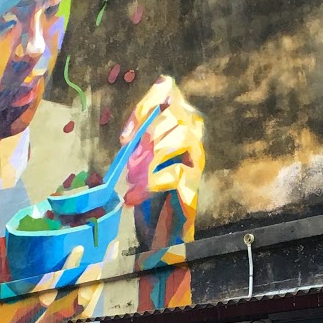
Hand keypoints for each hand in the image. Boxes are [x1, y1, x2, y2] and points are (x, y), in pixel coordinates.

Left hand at [122, 76, 204, 248]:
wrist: (161, 232)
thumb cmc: (148, 191)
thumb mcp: (136, 159)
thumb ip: (136, 141)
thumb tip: (130, 137)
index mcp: (175, 124)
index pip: (168, 90)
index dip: (147, 104)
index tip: (126, 134)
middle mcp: (192, 137)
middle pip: (176, 114)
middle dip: (148, 132)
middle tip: (129, 157)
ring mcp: (196, 160)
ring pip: (183, 137)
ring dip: (152, 153)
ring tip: (132, 176)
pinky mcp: (193, 184)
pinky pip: (177, 173)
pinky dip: (152, 182)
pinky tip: (134, 195)